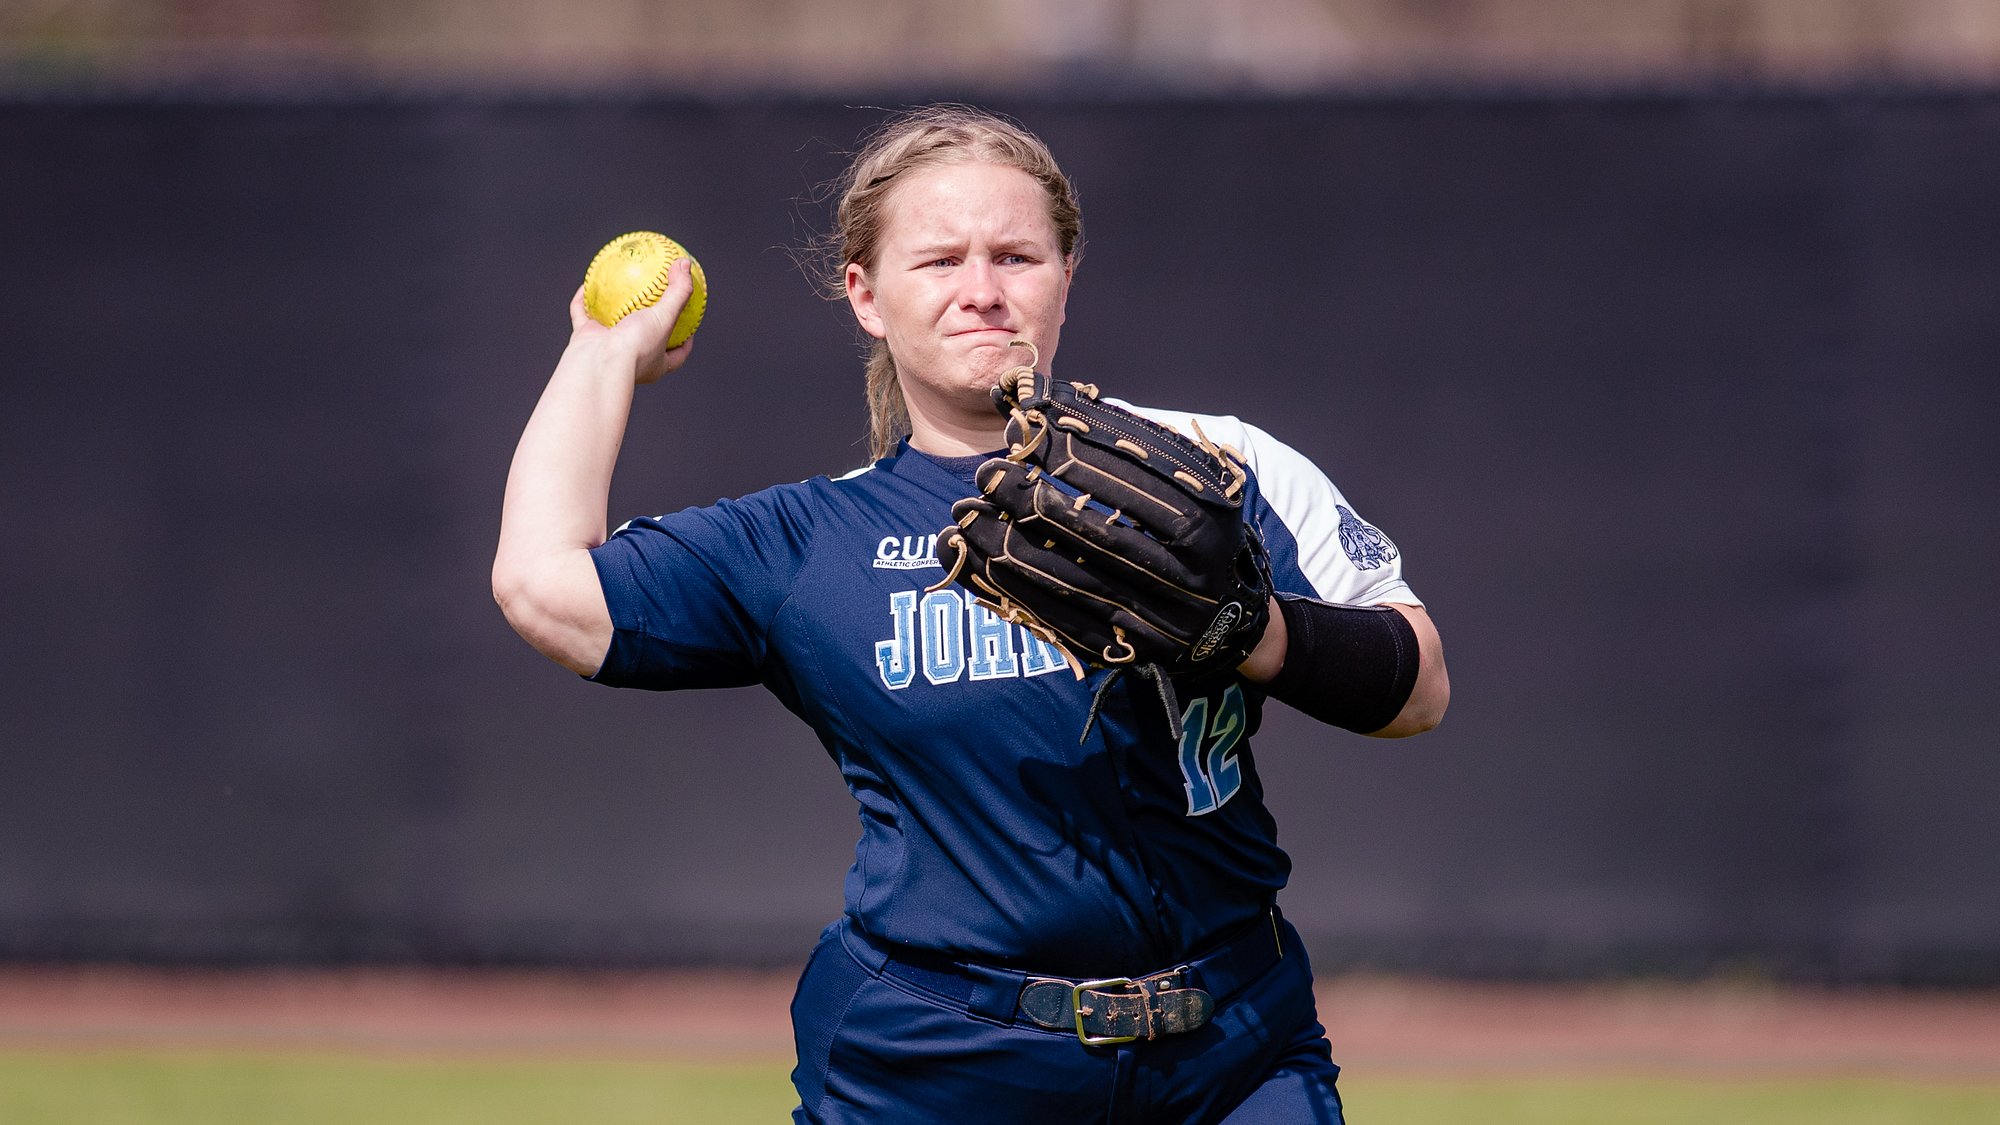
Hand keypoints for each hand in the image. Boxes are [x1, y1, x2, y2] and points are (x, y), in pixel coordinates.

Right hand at [565, 256, 696, 384]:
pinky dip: (583, 301)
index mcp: (655, 364)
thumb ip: (678, 292)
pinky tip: (587, 282)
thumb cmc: (636, 347)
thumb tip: (685, 264)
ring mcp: (607, 350)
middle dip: (647, 322)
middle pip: (644, 339)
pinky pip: (582, 316)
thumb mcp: (665, 317)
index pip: (677, 354)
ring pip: (611, 326)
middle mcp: (631, 359)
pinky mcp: (586, 340)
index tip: (689, 323)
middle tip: (654, 301)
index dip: (685, 340)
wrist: (598, 364)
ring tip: (620, 288)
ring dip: (614, 308)